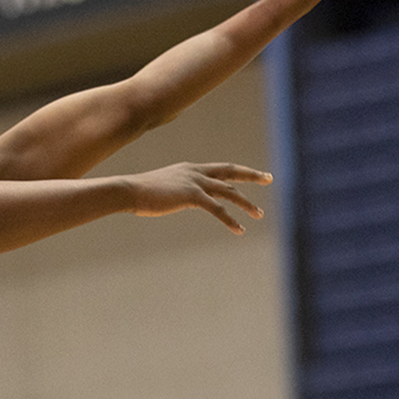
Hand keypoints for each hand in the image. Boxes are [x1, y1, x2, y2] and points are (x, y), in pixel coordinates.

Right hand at [124, 162, 272, 233]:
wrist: (130, 191)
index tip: (251, 174)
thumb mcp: (163, 188)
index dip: (237, 172)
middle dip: (251, 175)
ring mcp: (195, 182)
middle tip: (269, 178)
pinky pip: (218, 209)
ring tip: (258, 214)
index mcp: (190, 169)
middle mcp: (196, 172)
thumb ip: (176, 191)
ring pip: (229, 192)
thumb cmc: (141, 193)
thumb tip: (180, 199)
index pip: (220, 169)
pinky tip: (239, 230)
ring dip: (246, 203)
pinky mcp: (192, 196)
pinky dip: (230, 220)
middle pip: (230, 172)